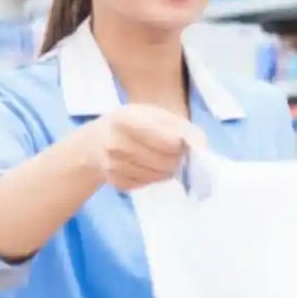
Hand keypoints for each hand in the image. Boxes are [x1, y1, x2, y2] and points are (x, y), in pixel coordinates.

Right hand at [87, 104, 205, 191]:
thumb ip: (182, 127)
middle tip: (174, 150)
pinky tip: (146, 165)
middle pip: (167, 161)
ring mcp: (114, 167)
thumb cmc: (133, 123)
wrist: (95, 142)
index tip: (181, 140)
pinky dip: (155, 176)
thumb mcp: (154, 114)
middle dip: (177, 157)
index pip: (169, 141)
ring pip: (160, 175)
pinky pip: (149, 183)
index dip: (181, 143)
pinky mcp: (117, 183)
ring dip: (168, 168)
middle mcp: (116, 144)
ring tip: (160, 156)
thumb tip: (201, 147)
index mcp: (126, 120)